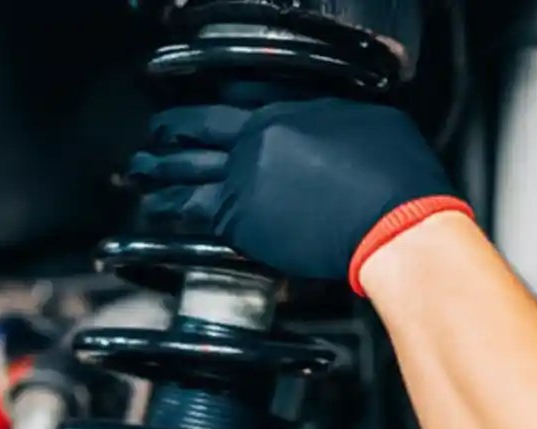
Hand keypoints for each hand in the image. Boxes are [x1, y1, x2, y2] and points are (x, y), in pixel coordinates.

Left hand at [128, 99, 469, 292]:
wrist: (393, 224)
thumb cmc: (398, 178)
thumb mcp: (371, 123)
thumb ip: (333, 122)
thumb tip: (326, 127)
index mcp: (291, 110)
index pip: (238, 97)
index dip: (216, 102)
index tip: (202, 107)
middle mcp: (259, 138)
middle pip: (201, 127)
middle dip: (173, 129)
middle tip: (157, 132)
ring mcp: (245, 178)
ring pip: (187, 169)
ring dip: (158, 168)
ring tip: (138, 170)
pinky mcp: (240, 219)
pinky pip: (191, 211)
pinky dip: (168, 208)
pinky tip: (154, 209)